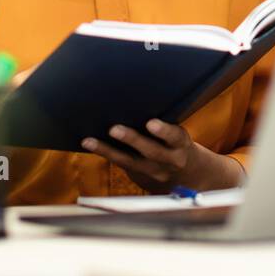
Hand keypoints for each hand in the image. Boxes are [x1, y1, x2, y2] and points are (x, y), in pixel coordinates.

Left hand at [82, 119, 244, 192]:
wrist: (185, 177)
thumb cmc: (176, 144)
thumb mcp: (179, 136)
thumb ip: (165, 126)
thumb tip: (138, 99)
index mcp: (181, 144)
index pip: (175, 136)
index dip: (164, 131)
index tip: (151, 123)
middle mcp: (168, 160)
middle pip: (150, 151)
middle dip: (132, 140)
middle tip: (114, 129)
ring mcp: (152, 171)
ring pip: (129, 162)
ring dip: (108, 151)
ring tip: (90, 141)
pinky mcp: (138, 176)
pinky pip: (120, 164)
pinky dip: (105, 154)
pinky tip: (90, 144)